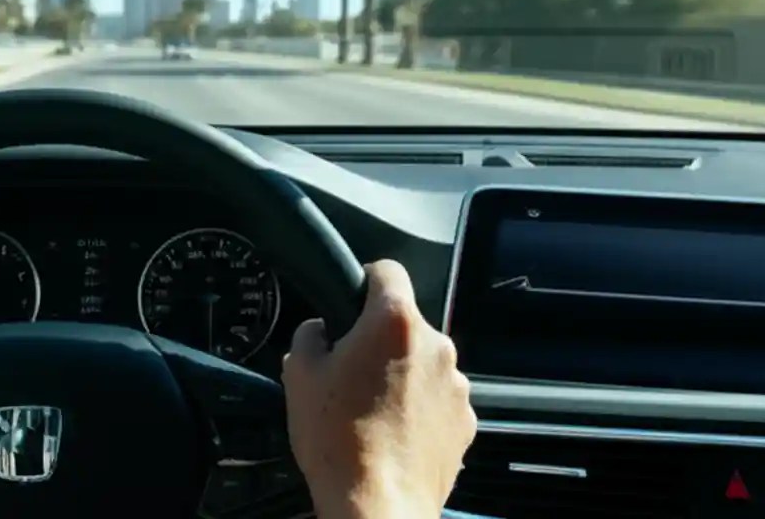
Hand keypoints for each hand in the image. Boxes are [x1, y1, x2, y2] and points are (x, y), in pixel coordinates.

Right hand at [282, 260, 474, 518]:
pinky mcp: (466, 420)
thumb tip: (320, 331)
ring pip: (422, 363)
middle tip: (348, 372)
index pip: (386, 269)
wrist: (378, 504)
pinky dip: (419, 408)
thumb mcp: (299, 374)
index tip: (353, 300)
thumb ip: (310, 335)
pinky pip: (438, 399)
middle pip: (404, 323)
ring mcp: (456, 385)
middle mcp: (436, 346)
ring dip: (401, 375)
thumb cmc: (338, 441)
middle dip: (379, 340)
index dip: (365, 281)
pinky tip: (391, 432)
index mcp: (394, 323)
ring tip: (369, 410)